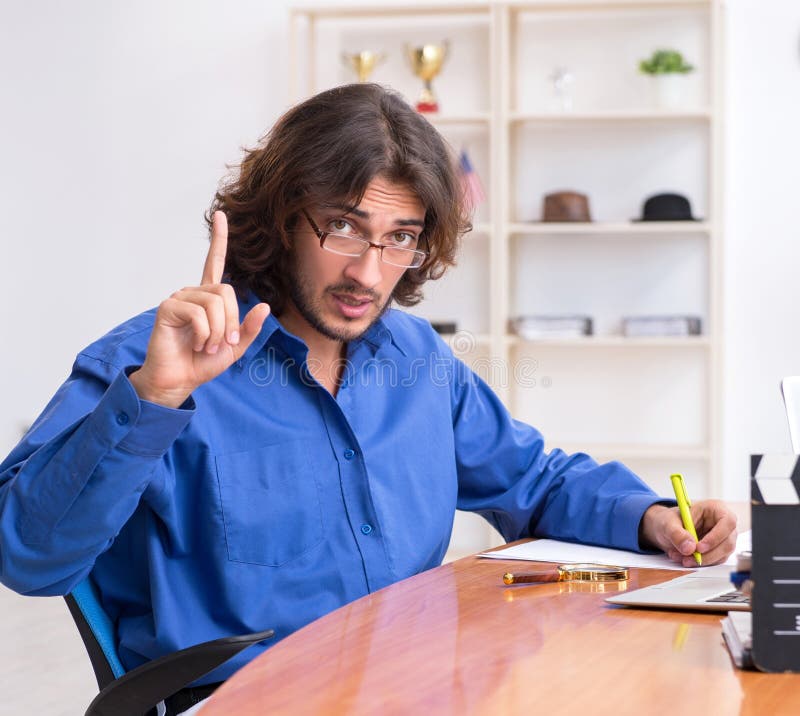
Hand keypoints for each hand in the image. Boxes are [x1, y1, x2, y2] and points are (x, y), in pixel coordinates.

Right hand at [129, 211, 269, 407]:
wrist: (180, 381)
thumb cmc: (202, 363)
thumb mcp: (235, 347)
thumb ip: (249, 328)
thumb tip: (264, 306)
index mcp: (210, 299)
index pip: (215, 263)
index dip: (219, 240)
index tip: (220, 215)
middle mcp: (194, 293)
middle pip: (226, 292)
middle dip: (231, 321)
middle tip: (222, 343)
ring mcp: (180, 298)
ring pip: (214, 303)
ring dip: (217, 331)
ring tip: (207, 345)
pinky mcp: (168, 307)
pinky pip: (198, 313)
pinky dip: (204, 333)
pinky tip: (196, 343)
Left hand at [640, 500, 737, 567]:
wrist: (666, 529)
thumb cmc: (670, 520)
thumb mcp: (668, 523)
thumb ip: (677, 534)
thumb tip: (689, 548)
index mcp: (715, 509)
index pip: (728, 522)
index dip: (716, 536)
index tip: (699, 547)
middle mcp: (723, 524)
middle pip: (727, 543)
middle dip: (706, 555)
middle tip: (687, 559)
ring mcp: (723, 538)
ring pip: (721, 555)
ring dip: (701, 560)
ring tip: (680, 558)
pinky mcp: (719, 550)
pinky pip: (715, 561)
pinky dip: (700, 563)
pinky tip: (684, 559)